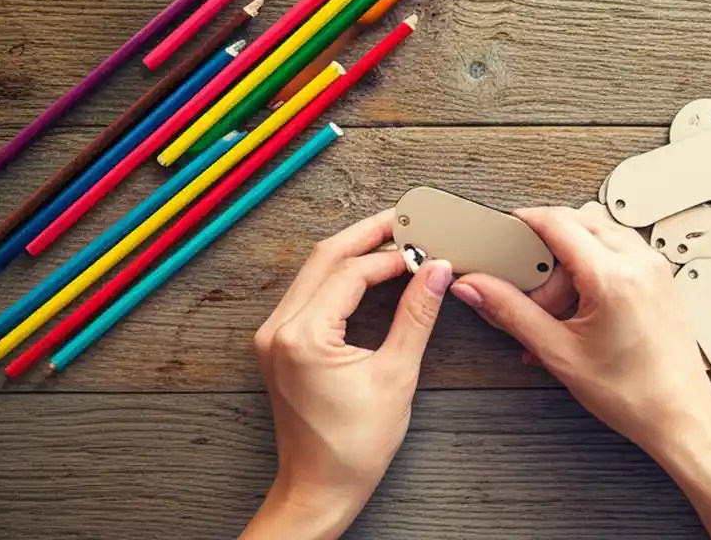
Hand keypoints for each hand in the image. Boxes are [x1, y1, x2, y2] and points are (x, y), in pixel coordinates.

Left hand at [242, 209, 452, 539]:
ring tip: (393, 242)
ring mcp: (273, 337)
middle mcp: (279, 329)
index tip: (428, 253)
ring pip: (313, 271)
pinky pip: (308, 292)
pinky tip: (368, 273)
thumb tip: (436, 272)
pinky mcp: (279, 345)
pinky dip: (340, 276)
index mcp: (303, 336)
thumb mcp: (397, 375)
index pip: (352, 272)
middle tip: (407, 221)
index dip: (394, 256)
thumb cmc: (353, 448)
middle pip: (325, 258)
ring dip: (353, 253)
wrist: (319, 489)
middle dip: (368, 235)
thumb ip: (417, 315)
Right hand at [450, 203, 710, 538]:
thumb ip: (510, 312)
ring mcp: (656, 269)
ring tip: (561, 310)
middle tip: (532, 291)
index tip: (505, 233)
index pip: (557, 222)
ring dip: (571, 259)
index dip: (524, 222)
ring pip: (600, 235)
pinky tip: (583, 310)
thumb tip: (477, 287)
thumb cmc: (634, 394)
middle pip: (578, 222)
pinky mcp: (662, 279)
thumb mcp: (559, 352)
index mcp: (612, 276)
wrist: (679, 417)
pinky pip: (621, 252)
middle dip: (547, 250)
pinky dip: (594, 268)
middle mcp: (640, 263)